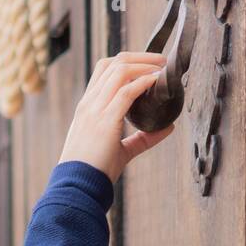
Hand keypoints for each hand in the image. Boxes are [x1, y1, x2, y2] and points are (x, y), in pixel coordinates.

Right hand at [58, 51, 175, 182]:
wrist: (77, 188)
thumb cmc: (95, 172)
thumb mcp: (120, 150)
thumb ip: (142, 138)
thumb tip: (167, 127)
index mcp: (87, 107)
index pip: (104, 70)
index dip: (128, 61)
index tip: (149, 66)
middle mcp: (89, 103)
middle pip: (113, 62)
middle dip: (140, 57)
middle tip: (162, 62)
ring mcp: (95, 110)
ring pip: (120, 71)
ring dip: (145, 65)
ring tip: (163, 69)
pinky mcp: (104, 121)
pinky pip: (126, 92)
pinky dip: (144, 82)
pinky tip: (157, 82)